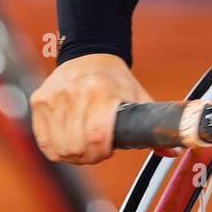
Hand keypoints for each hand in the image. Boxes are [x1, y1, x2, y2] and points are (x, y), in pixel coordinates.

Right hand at [30, 53, 175, 164]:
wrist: (90, 55)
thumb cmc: (115, 81)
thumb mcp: (137, 97)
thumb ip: (152, 126)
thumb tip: (171, 150)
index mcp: (100, 91)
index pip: (97, 136)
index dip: (102, 152)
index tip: (107, 150)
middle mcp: (74, 92)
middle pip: (77, 146)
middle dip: (89, 156)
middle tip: (96, 150)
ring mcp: (53, 96)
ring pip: (60, 148)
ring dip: (73, 155)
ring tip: (83, 145)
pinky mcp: (39, 100)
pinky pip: (45, 142)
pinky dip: (57, 150)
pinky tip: (68, 141)